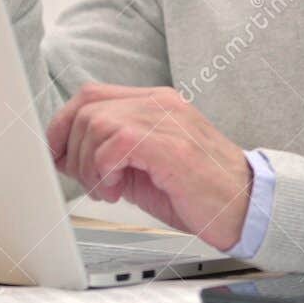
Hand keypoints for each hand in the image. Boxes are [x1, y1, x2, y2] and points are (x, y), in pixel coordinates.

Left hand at [44, 82, 251, 250]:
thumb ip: (109, 154)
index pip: (91, 95)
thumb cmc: (200, 192)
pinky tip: (118, 190)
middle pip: (87, 107)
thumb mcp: (143, 169)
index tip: (56, 153)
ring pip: (96, 124)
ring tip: (109, 189)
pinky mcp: (170, 145)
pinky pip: (115, 143)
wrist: (248, 207)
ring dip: (90, 165)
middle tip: (91, 181)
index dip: (63, 124)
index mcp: (154, 103)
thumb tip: (66, 156)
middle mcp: (159, 103)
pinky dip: (104, 170)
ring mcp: (167, 121)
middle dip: (74, 149)